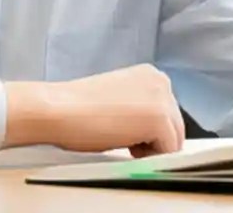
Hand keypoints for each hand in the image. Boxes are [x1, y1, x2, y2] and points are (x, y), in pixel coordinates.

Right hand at [4, 64, 185, 157]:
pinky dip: (150, 157)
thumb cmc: (77, 108)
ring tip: (124, 143)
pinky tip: (127, 148)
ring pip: (174, 137)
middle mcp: (162, 82)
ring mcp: (163, 99)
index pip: (167, 111)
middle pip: (174, 124)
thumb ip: (139, 107)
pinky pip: (168, 150)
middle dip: (154, 139)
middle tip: (126, 143)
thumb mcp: (119, 99)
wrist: (58, 109)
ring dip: (152, 148)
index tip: (128, 132)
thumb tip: (152, 130)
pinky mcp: (160, 119)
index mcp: (151, 75)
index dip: (149, 130)